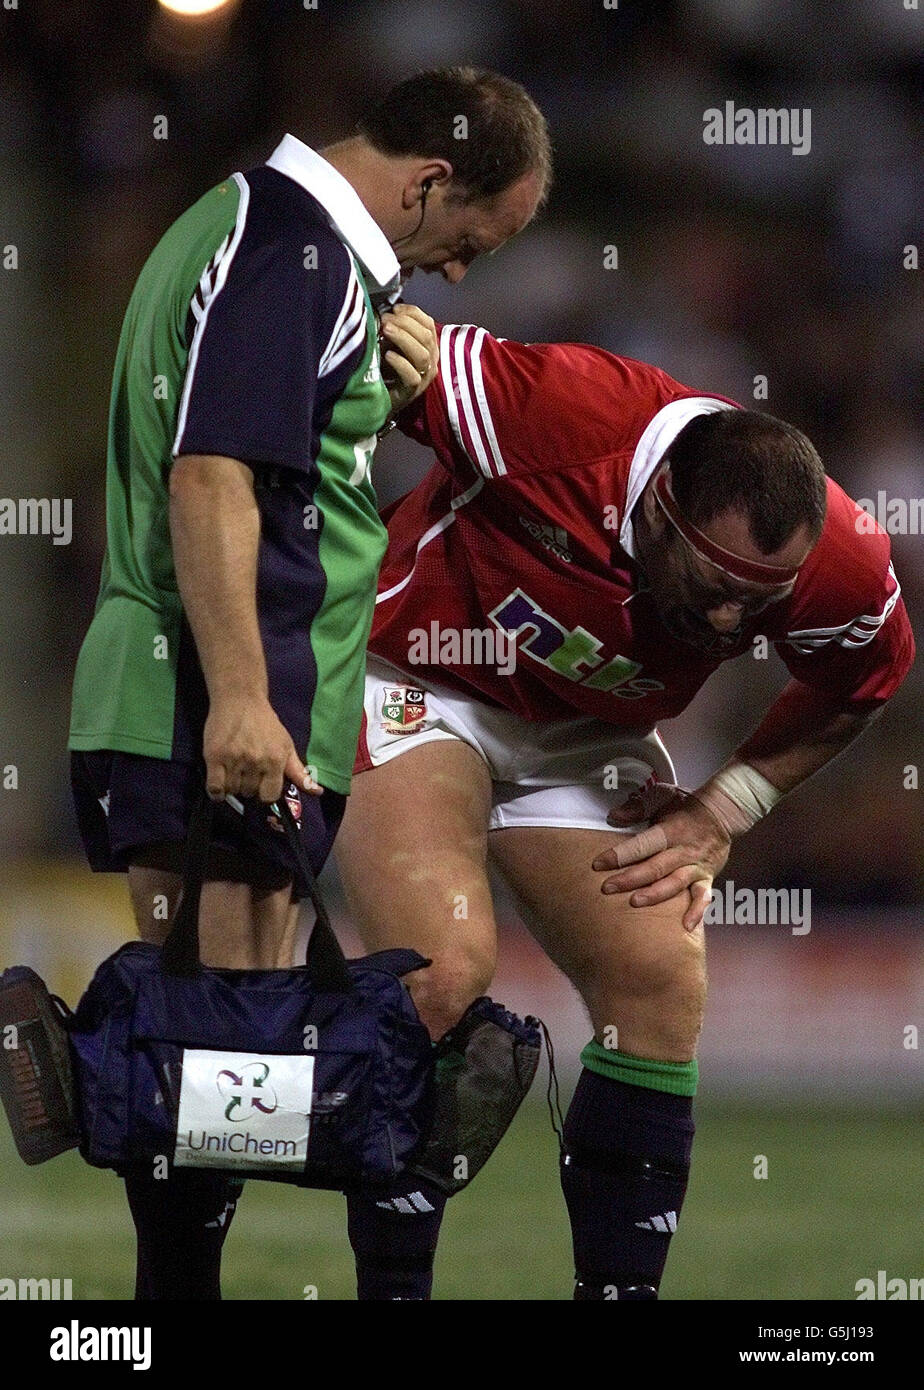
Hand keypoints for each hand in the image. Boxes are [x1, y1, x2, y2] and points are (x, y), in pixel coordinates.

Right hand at [203, 693, 321, 802]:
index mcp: (275, 760)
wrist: (240, 699)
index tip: (260, 785)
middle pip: (249, 793)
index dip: (264, 793)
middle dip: (248, 786)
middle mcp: (256, 761)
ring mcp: (234, 759)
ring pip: (231, 790)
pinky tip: (219, 781)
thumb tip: (317, 792)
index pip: (269, 796)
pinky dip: (216, 791)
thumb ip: (300, 773)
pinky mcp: (214, 756)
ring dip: (231, 786)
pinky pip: (213, 787)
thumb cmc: (265, 723)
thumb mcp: (286, 746)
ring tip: (233, 771)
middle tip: (245, 771)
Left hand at [379, 303, 438, 414]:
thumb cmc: (385, 369)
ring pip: (422, 355)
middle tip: (385, 319)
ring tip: (386, 330)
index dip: (413, 313)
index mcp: (428, 346)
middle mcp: (430, 361)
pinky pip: (412, 376)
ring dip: (403, 338)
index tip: (395, 308)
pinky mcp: (412, 391)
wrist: (378, 399)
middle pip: (426, 337)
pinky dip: (400, 363)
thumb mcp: (391, 343)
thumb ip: (393, 328)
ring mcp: (423, 377)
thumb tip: (384, 311)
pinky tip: (388, 355)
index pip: (428, 324)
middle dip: (405, 324)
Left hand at [591, 781, 731, 930]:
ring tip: (634, 902)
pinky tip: (686, 926)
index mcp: (670, 830)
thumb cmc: (687, 804)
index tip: (599, 864)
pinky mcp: (707, 877)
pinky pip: (703, 897)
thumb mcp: (662, 796)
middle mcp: (683, 851)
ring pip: (674, 884)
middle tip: (607, 888)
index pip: (642, 844)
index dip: (620, 854)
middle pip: (655, 867)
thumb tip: (613, 816)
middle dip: (630, 879)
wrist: (723, 813)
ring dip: (655, 895)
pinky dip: (697, 912)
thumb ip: (638, 807)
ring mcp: (696, 866)